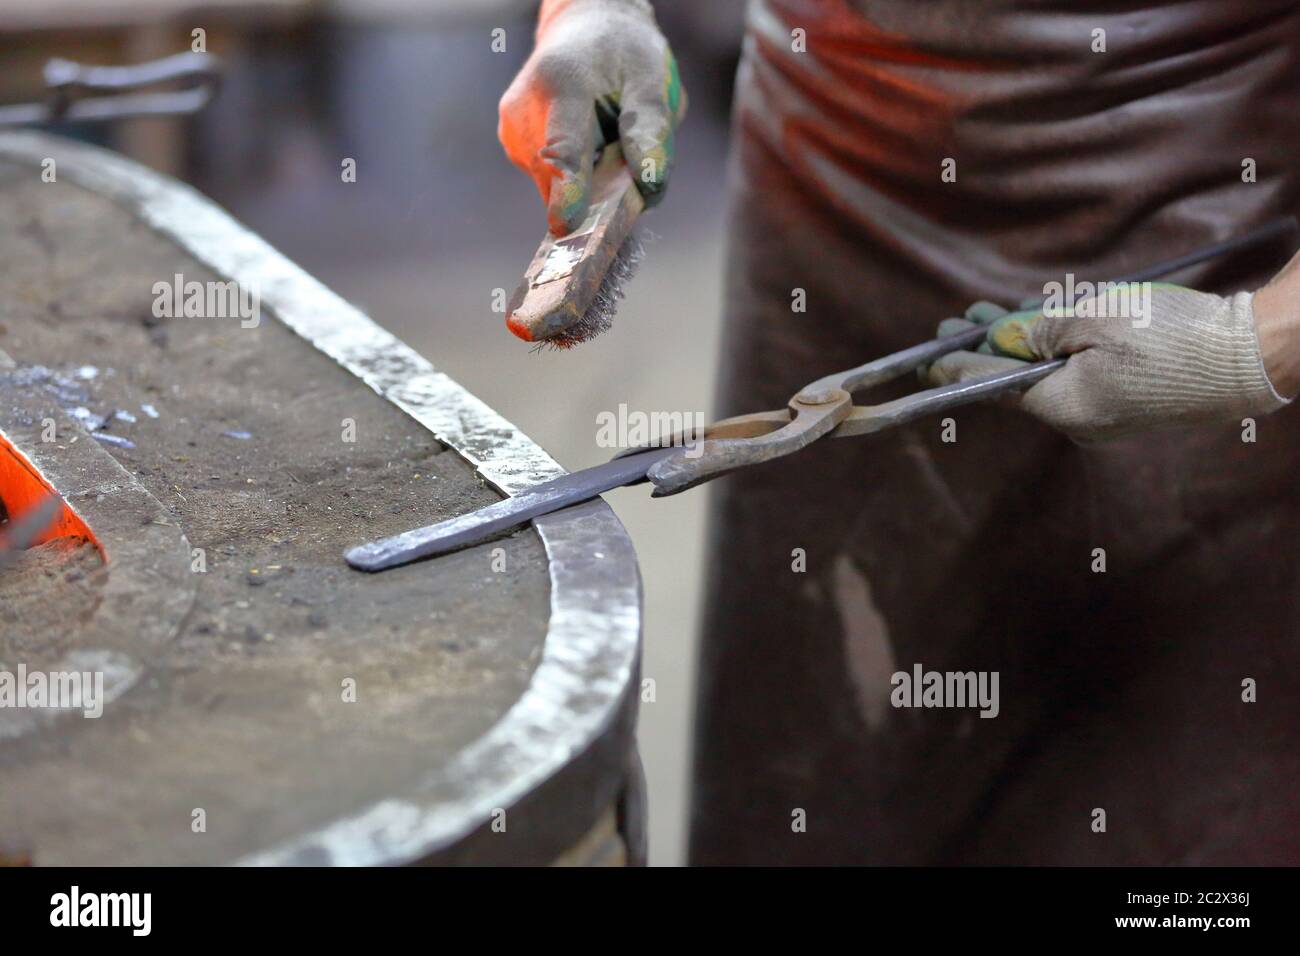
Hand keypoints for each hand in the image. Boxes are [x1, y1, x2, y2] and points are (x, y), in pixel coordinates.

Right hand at [498, 0, 686, 235]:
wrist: (585, 29)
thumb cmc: (624, 55)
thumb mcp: (652, 80)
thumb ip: (652, 131)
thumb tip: (649, 186)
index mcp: (562, 84)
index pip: (565, 148)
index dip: (568, 190)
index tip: (565, 225)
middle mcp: (525, 110)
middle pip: (560, 177)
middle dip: (595, 188)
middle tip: (622, 154)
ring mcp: (513, 130)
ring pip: (554, 183)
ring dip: (586, 179)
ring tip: (603, 137)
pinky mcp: (513, 144)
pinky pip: (549, 178)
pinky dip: (573, 174)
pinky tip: (586, 142)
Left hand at [924, 283, 1290, 442]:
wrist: (1249, 360)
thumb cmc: (1170, 337)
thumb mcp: (1094, 319)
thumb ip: (1040, 329)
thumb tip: (1002, 337)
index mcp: (1061, 405)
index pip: (991, 388)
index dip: (955, 369)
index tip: (925, 359)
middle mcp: (1077, 419)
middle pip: (1016, 382)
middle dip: (985, 349)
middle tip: (951, 324)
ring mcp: (1105, 415)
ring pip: (1047, 375)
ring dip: (1019, 344)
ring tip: (987, 316)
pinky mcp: (1128, 403)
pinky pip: (1077, 376)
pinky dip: (1055, 351)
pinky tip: (1043, 326)